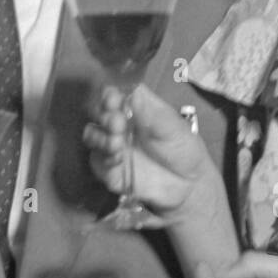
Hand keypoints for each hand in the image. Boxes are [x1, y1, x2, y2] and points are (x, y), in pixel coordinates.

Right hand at [82, 83, 221, 227]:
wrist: (187, 186)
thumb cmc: (183, 149)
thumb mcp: (173, 128)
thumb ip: (151, 113)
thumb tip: (131, 91)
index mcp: (134, 107)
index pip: (113, 93)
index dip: (109, 94)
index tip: (112, 99)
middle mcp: (118, 123)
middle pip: (96, 111)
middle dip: (102, 115)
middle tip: (117, 123)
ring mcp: (111, 144)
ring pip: (91, 134)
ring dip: (100, 136)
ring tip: (117, 143)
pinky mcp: (108, 168)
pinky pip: (96, 159)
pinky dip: (104, 157)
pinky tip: (117, 159)